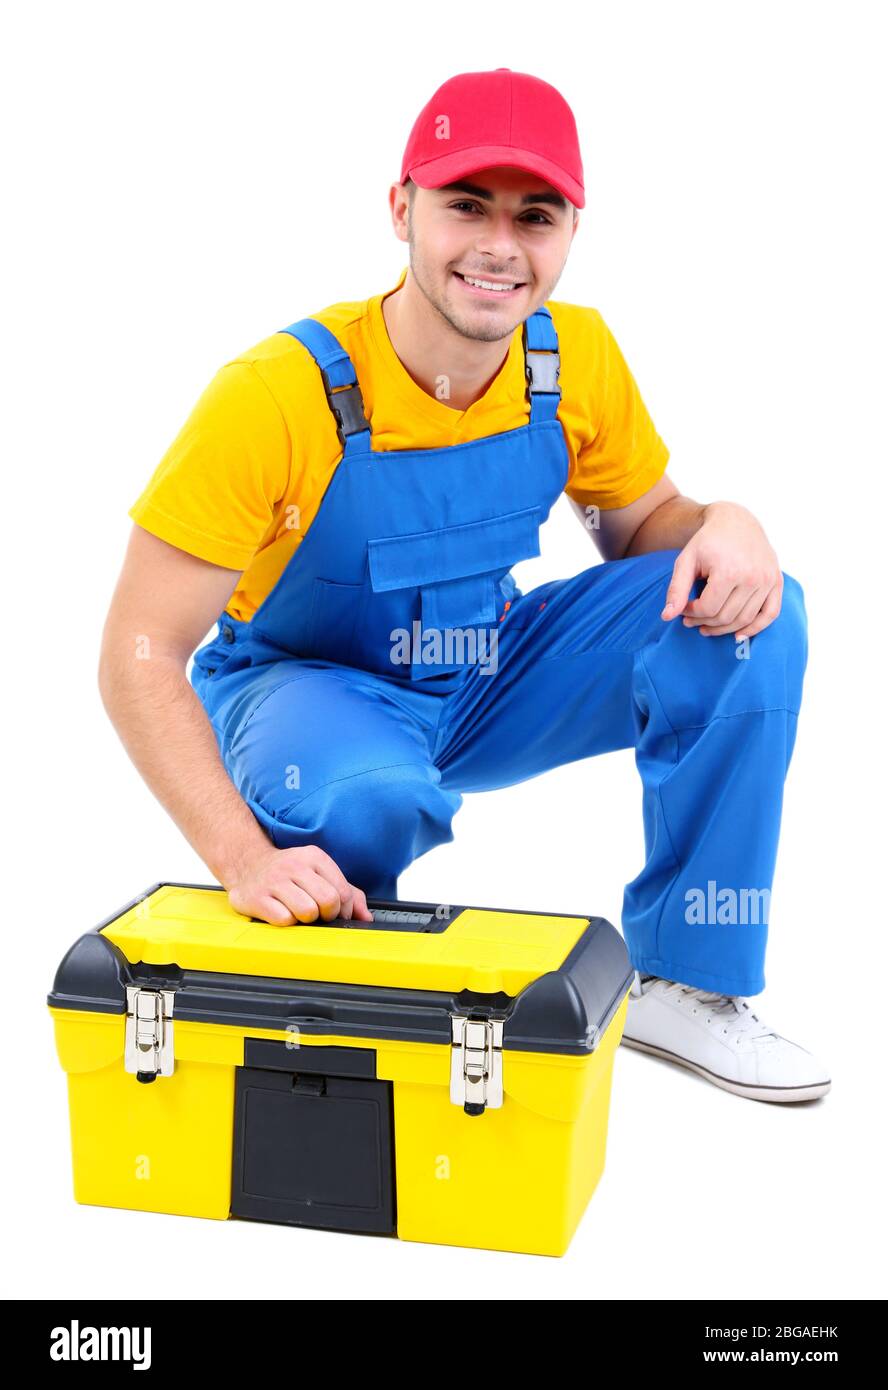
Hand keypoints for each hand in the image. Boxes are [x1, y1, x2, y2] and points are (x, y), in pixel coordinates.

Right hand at [223, 844, 373, 925]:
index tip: (334, 913)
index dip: (342, 910)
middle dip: (326, 915)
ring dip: (306, 919)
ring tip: (298, 912)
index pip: (343, 891)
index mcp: (314, 857)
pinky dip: (287, 922)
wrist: (248, 866)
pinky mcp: (258, 898)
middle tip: (317, 914)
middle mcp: (294, 865)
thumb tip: (366, 918)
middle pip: (328, 901)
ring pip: (307, 911)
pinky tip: (281, 912)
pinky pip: (284, 919)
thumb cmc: (289, 874)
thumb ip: (348, 893)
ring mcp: (275, 881)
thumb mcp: (320, 874)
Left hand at [661, 502, 782, 638]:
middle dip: (704, 622)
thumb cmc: (708, 541)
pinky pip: (770, 614)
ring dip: (724, 629)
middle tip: (692, 620)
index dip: (691, 613)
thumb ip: (676, 589)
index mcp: (729, 571)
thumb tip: (667, 617)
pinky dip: (755, 628)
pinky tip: (738, 635)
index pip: (708, 609)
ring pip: (745, 619)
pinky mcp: (777, 581)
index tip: (684, 608)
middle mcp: (752, 577)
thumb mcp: (686, 560)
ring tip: (707, 627)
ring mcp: (768, 580)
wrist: (736, 521)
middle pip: (726, 617)